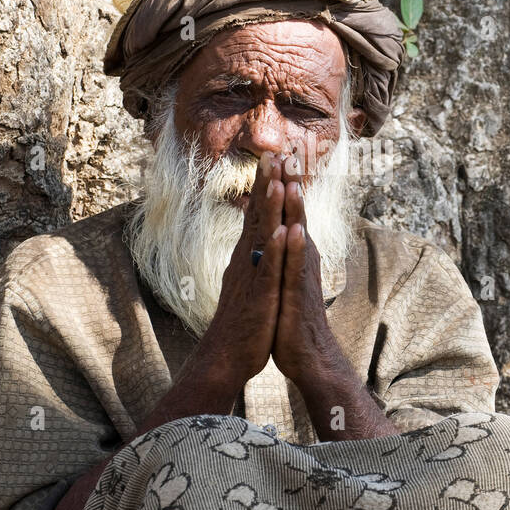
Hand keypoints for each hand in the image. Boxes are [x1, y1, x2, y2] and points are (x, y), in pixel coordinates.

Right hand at [195, 151, 287, 382]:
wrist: (226, 357)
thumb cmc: (241, 321)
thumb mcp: (249, 282)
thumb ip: (252, 259)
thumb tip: (256, 240)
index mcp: (248, 256)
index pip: (257, 213)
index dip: (266, 185)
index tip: (274, 157)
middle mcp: (247, 260)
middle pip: (258, 215)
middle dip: (267, 183)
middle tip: (273, 152)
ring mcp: (252, 276)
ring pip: (262, 236)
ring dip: (270, 208)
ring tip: (278, 180)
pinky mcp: (260, 296)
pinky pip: (269, 270)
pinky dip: (276, 250)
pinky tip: (283, 232)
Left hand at [270, 169, 399, 440]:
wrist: (311, 360)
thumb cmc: (296, 323)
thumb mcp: (286, 284)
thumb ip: (285, 260)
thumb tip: (282, 238)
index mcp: (296, 257)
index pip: (289, 214)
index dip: (284, 185)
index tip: (278, 156)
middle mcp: (302, 261)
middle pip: (297, 216)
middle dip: (292, 184)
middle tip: (288, 151)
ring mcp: (302, 278)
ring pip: (299, 236)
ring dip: (296, 209)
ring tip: (293, 180)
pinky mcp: (298, 296)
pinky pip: (295, 268)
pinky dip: (294, 248)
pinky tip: (293, 230)